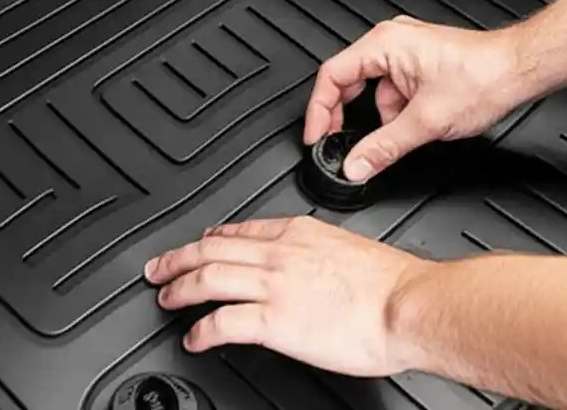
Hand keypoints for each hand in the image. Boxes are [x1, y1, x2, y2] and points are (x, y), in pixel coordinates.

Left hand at [143, 216, 431, 376]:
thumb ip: (317, 252)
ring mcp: (273, 285)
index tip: (201, 244)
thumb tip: (309, 268)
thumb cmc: (392, 284)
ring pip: (207, 278)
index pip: (240, 229)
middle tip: (159, 268)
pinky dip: (200, 329)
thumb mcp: (347, 247)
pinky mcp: (273, 320)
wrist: (408, 304)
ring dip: (179, 288)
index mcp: (298, 232)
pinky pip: (222, 321)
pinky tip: (192, 338)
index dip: (212, 238)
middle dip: (178, 258)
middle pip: (211, 249)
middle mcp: (278, 254)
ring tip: (165, 297)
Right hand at [304, 16, 529, 181]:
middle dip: (345, 116)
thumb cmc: (484, 78)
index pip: (331, 76)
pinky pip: (393, 89)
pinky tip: (413, 125)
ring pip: (373, 89)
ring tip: (397, 135)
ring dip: (378, 116)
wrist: (520, 70)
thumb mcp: (425, 122)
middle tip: (339, 142)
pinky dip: (396, 110)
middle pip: (347, 81)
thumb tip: (357, 165)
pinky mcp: (420, 62)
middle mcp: (391, 40)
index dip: (318, 110)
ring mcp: (407, 50)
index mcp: (383, 43)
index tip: (317, 136)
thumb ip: (383, 147)